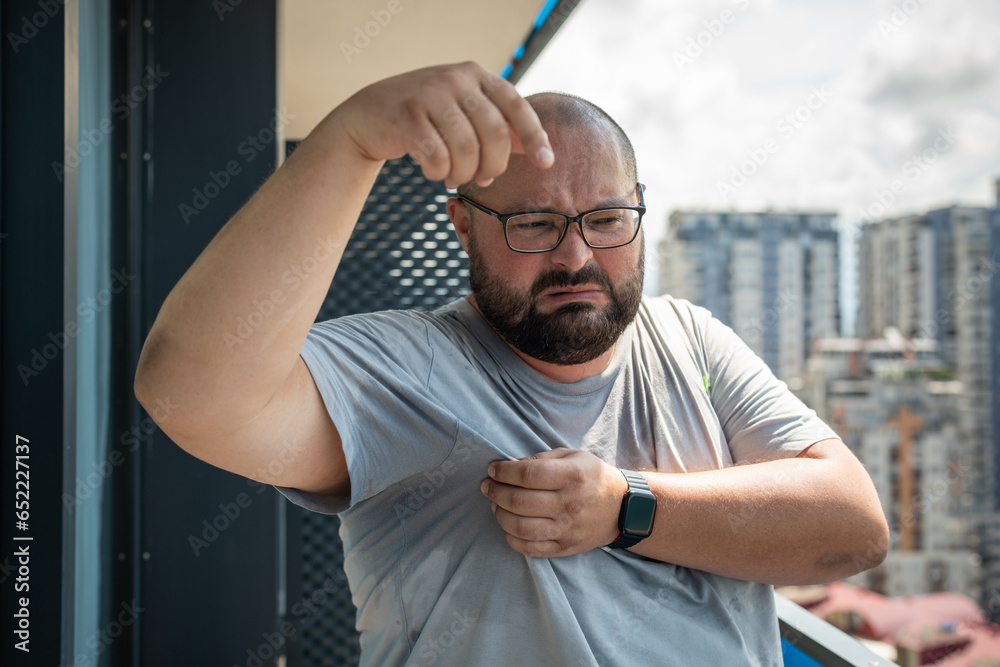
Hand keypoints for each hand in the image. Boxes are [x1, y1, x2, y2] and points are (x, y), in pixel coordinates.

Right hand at [331, 61, 553, 187]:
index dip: (535, 137)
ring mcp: (430, 93)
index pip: (516, 106)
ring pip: (466, 150)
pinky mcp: (407, 114)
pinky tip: (433, 172)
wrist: (369, 115)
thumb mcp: (464, 113)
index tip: (546, 163)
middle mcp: (456, 79)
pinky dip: (439, 173)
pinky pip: (437, 157)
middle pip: (494, 135)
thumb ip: (498, 126)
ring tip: (453, 178)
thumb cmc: (426, 118)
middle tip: (483, 180)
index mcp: (476, 75)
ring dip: (463, 174)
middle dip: (493, 167)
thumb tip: (535, 149)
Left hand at [479, 449, 627, 557]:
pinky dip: (512, 538)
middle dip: (496, 492)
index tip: (493, 470)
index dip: (504, 472)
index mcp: (572, 476)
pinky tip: (509, 526)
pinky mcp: (565, 548)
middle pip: (519, 501)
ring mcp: (567, 529)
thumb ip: (540, 459)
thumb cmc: (592, 477)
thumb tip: (509, 466)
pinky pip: (531, 549)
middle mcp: (569, 504)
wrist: (623, 508)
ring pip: (521, 527)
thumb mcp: (572, 456)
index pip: (527, 474)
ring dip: (500, 515)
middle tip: (488, 487)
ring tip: (496, 505)